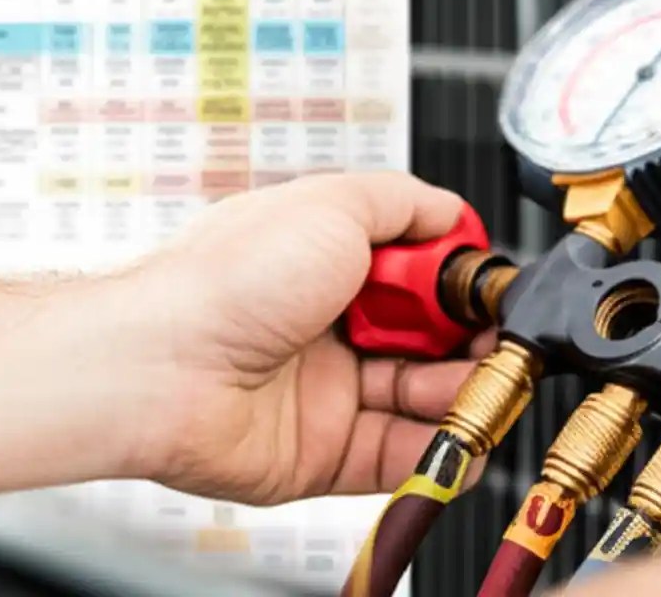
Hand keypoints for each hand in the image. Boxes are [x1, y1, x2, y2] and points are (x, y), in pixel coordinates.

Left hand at [126, 172, 492, 504]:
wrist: (161, 368)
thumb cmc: (227, 279)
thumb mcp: (331, 205)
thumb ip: (401, 203)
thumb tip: (452, 210)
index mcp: (330, 267)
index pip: (421, 280)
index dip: (460, 288)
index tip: (492, 294)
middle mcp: (330, 329)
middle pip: (429, 343)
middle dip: (473, 344)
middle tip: (499, 345)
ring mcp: (327, 393)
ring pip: (419, 400)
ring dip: (463, 395)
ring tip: (486, 389)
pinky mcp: (322, 453)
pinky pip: (395, 456)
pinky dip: (437, 452)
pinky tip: (463, 440)